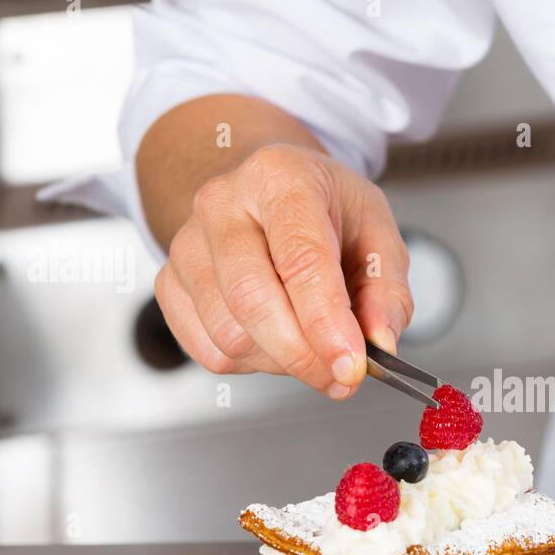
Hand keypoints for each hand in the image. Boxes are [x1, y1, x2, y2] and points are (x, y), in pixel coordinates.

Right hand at [153, 142, 411, 397]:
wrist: (269, 193)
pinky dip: (249, 363)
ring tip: (309, 343)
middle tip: (342, 376)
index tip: (351, 366)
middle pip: (251, 300)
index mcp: (280, 178)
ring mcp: (186, 243)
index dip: (326, 323)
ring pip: (228, 335)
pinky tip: (273, 340)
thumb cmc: (325, 211)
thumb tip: (380, 342)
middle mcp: (222, 204)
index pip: (300, 259)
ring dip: (279, 361)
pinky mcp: (168, 282)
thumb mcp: (377, 233)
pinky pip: (206, 349)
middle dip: (303, 355)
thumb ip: (387, 290)